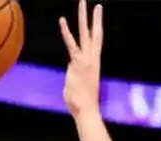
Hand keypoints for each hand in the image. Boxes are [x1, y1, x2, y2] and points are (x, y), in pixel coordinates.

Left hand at [59, 0, 102, 117]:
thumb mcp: (78, 85)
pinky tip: (62, 20)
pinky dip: (66, 32)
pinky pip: (71, 44)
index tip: (98, 16)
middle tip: (96, 5)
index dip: (97, 28)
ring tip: (83, 2)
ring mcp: (86, 59)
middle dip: (95, 19)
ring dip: (83, 17)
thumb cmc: (82, 103)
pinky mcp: (77, 62)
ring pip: (85, 33)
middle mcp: (92, 59)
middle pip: (94, 34)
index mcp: (94, 63)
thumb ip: (75, 75)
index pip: (97, 42)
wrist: (86, 110)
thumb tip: (72, 74)